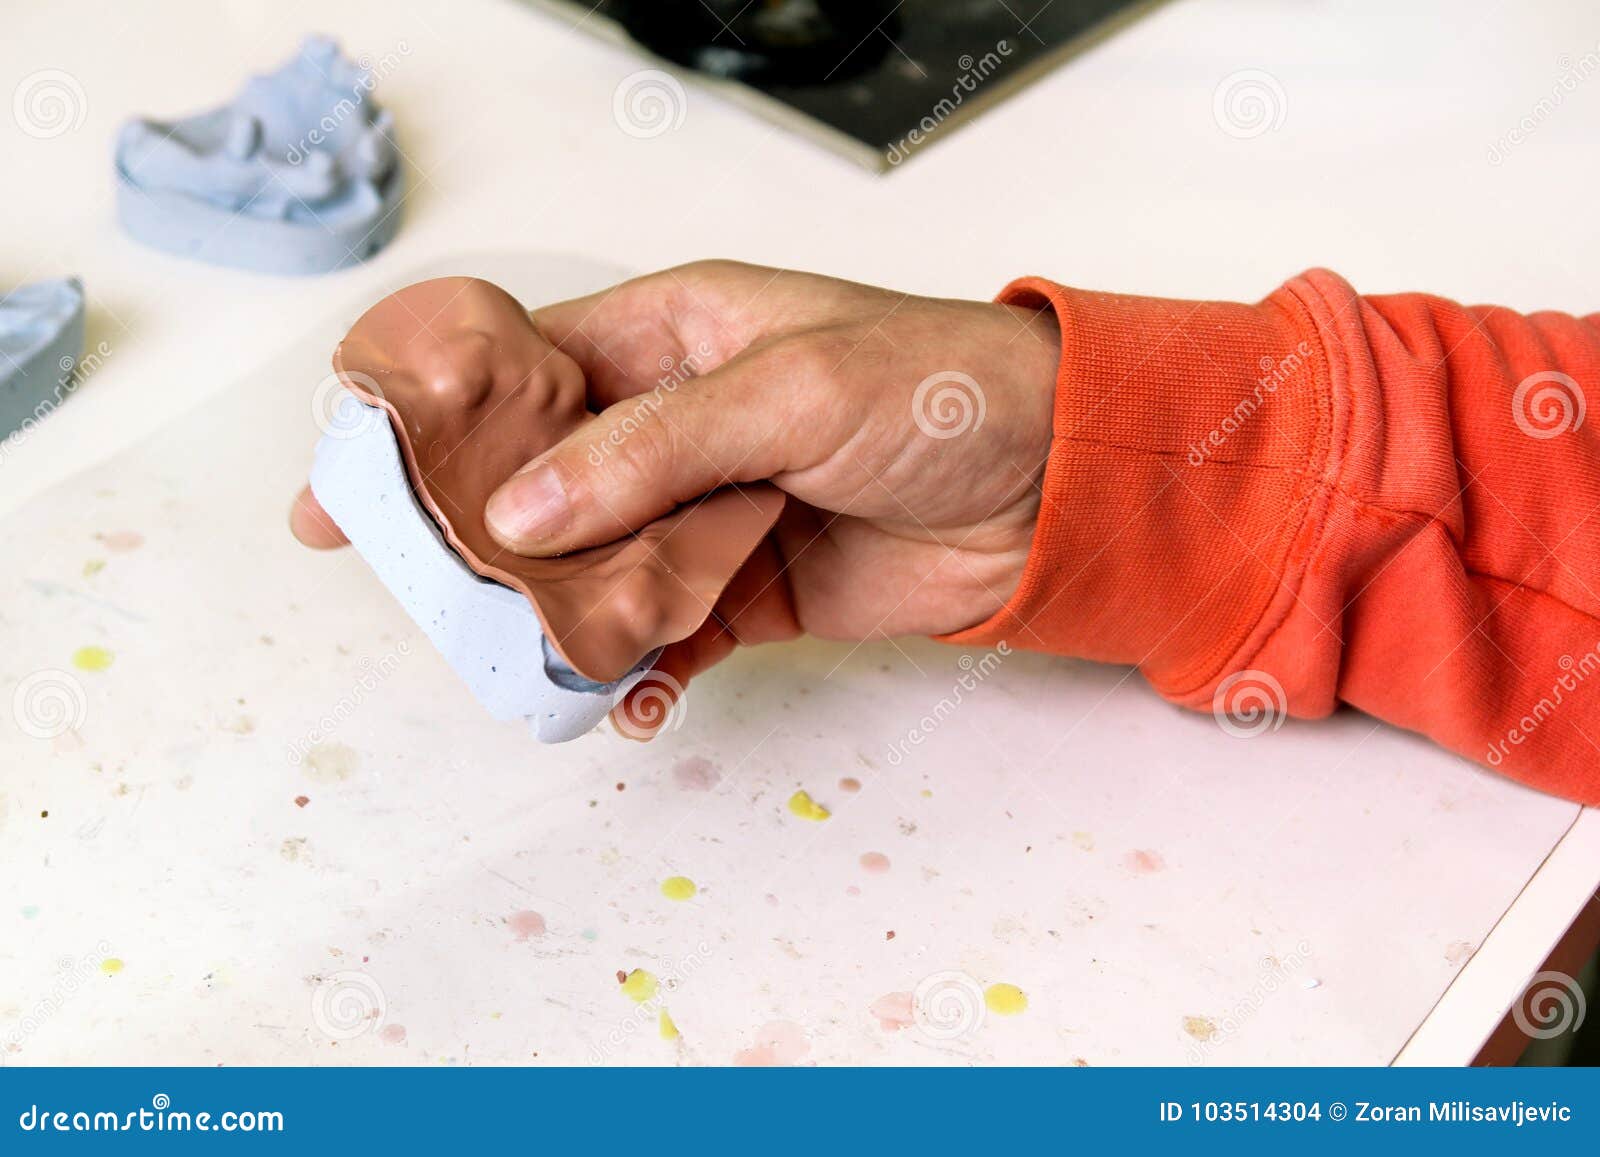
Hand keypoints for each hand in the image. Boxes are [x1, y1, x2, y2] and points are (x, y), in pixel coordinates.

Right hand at [292, 260, 1060, 735]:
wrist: (1052, 486)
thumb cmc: (937, 390)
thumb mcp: (790, 389)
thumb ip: (655, 447)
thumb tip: (526, 504)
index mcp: (669, 338)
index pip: (520, 375)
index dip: (432, 424)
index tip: (351, 479)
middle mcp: (673, 427)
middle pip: (541, 484)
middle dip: (477, 540)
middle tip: (417, 596)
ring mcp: (706, 515)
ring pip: (594, 570)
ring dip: (555, 618)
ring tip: (521, 662)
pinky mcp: (748, 591)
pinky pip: (667, 637)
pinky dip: (638, 674)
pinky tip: (624, 704)